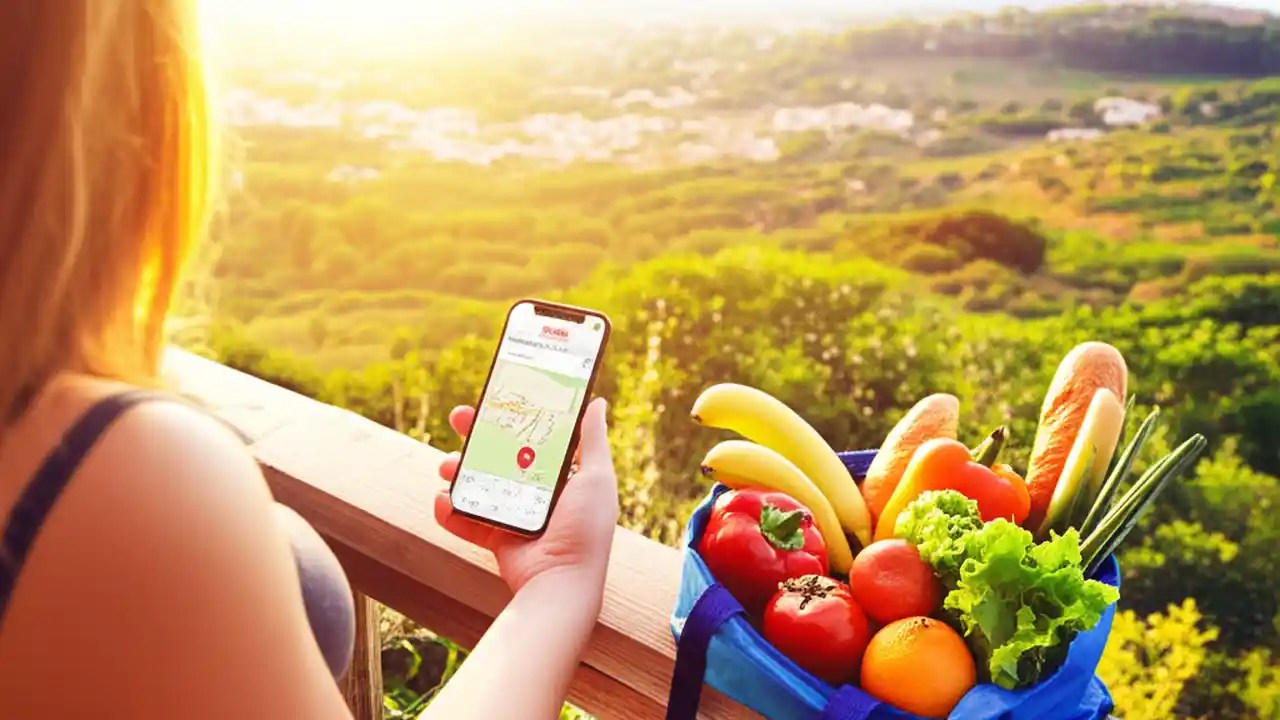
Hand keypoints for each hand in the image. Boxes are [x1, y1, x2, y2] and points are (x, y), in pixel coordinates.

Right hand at [435, 398, 619, 594]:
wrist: (561, 582)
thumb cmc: (585, 529)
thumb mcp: (597, 477)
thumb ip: (593, 440)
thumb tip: (596, 402)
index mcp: (563, 476)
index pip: (534, 438)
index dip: (514, 418)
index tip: (495, 399)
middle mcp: (539, 493)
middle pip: (501, 455)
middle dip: (477, 436)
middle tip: (458, 419)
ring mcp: (516, 516)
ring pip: (479, 484)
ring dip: (458, 471)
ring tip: (447, 466)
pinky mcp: (497, 538)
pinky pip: (467, 520)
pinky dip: (450, 511)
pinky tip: (442, 501)